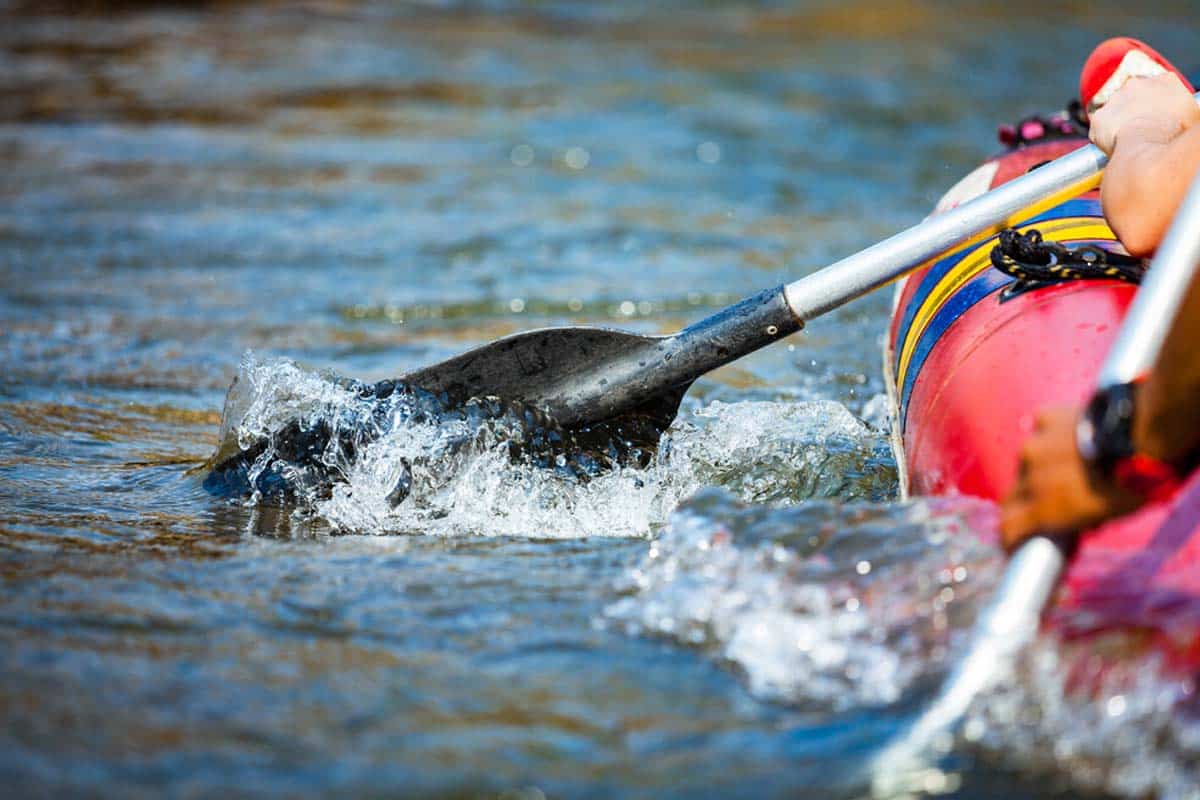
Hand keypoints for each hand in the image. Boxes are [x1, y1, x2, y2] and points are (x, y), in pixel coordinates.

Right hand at [999, 407, 1141, 550]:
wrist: (1138, 439)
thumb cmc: (1130, 486)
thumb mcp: (1105, 515)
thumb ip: (1080, 518)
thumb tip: (1082, 519)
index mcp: (1042, 507)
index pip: (1009, 526)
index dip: (1011, 536)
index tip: (1014, 542)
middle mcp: (1029, 476)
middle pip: (1013, 494)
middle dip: (1022, 503)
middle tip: (1040, 505)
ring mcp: (1034, 444)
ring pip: (1027, 460)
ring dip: (1039, 467)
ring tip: (1064, 464)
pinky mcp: (1046, 417)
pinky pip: (1040, 428)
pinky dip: (1050, 434)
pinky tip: (1066, 435)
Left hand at [1089, 72, 1199, 154]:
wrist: (1149, 146)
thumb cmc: (1176, 133)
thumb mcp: (1192, 116)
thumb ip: (1186, 110)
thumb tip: (1185, 117)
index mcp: (1166, 80)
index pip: (1162, 88)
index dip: (1160, 106)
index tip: (1161, 118)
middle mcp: (1138, 83)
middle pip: (1136, 97)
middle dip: (1139, 112)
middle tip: (1145, 131)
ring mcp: (1115, 99)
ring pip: (1116, 112)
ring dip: (1121, 124)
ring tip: (1132, 141)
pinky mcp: (1099, 117)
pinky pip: (1101, 128)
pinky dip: (1106, 138)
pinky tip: (1117, 147)